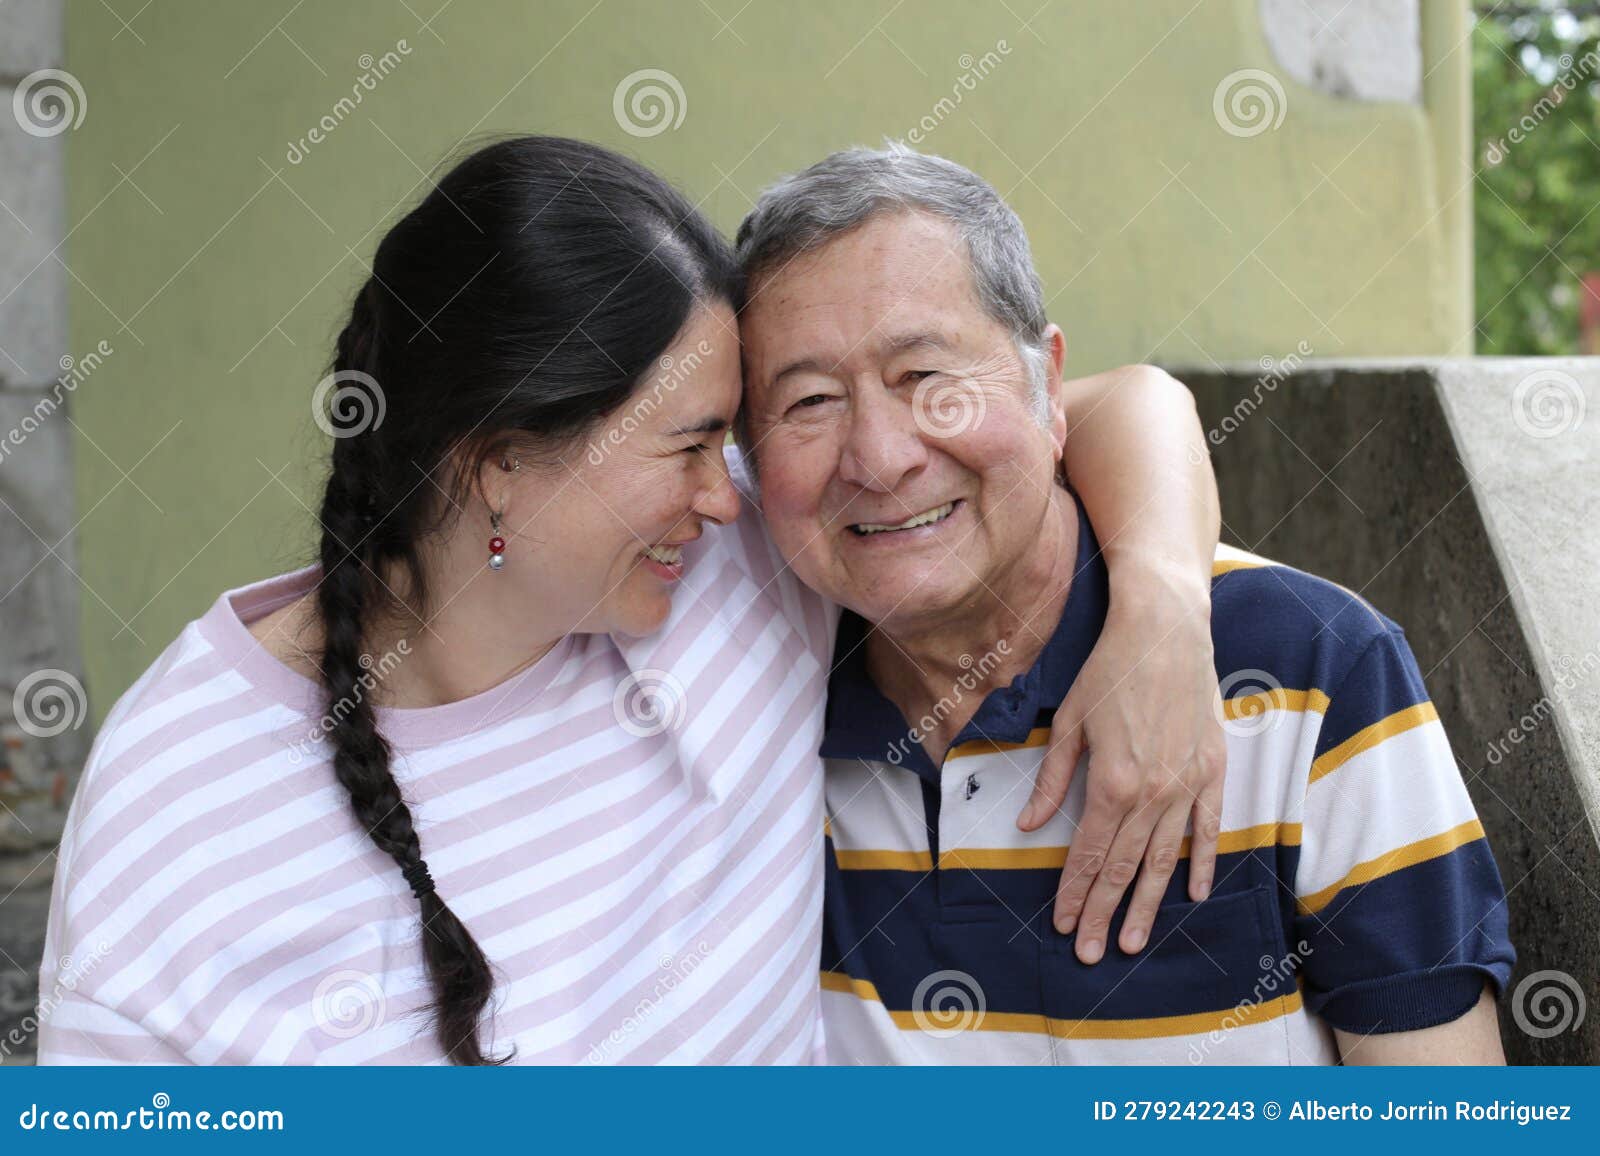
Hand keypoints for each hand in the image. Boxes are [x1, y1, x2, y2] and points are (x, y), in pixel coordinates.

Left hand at [1017, 562, 1224, 963]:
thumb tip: (1030, 824)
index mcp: (1113, 782)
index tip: (1062, 924)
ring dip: (1147, 903)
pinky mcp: (1213, 771)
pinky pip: (1208, 829)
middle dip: (1103, 912)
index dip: (1074, 891)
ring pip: (1165, 859)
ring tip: (1132, 940)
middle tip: (1093, 954)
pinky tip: (1192, 895)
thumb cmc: (1109, 670)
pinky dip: (1201, 864)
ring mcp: (1187, 784)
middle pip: (1125, 867)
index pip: (1090, 853)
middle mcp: (1153, 792)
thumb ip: (1053, 780)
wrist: (1166, 631)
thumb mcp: (1068, 722)